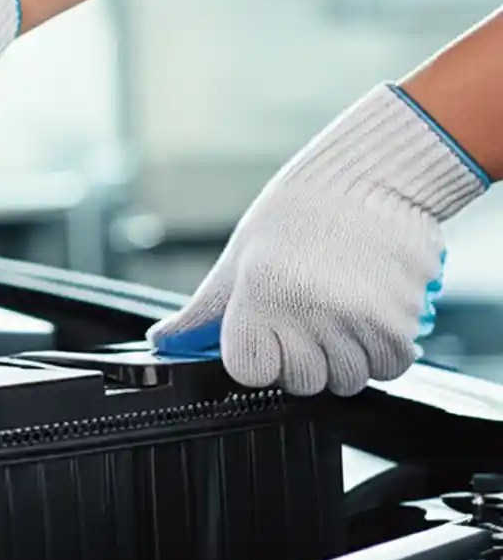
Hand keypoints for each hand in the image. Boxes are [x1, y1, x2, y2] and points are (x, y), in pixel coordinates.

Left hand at [149, 85, 485, 395]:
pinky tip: (371, 315)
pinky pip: (389, 367)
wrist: (372, 177)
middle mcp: (307, 311)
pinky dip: (383, 352)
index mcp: (259, 295)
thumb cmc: (299, 216)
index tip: (269, 338)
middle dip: (305, 361)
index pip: (251, 372)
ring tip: (342, 314)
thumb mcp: (238, 259)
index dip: (260, 360)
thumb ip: (202, 312)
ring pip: (348, 379)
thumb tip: (161, 341)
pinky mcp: (399, 322)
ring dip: (346, 358)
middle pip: (303, 382)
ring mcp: (355, 319)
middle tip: (311, 319)